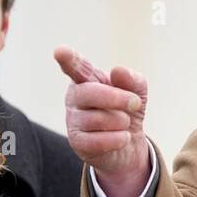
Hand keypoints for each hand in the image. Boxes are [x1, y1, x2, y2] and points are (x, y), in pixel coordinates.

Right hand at [53, 46, 151, 196]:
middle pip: (90, 93)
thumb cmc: (127, 111)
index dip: (69, 60)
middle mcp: (75, 97)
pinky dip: (118, 139)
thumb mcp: (137, 92)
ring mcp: (73, 120)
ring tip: (124, 123)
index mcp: (86, 79)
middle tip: (135, 103)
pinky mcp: (77, 142)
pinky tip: (122, 138)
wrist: (127, 145)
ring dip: (121, 122)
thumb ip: (132, 80)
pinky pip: (99, 141)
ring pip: (98, 119)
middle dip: (117, 99)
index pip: (76, 68)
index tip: (59, 51)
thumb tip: (118, 71)